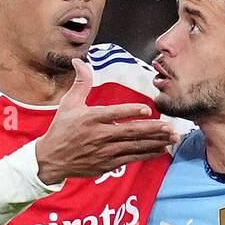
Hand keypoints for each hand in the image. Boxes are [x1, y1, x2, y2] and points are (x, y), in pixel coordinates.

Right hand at [34, 59, 179, 184]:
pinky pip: (131, 158)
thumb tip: (79, 61)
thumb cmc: (61, 129)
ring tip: (172, 138)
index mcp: (90, 118)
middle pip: (130, 132)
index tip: (147, 108)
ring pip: (134, 146)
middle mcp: (99, 135)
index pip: (113, 113)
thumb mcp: (68, 103)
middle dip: (153, 130)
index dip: (130, 111)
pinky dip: (147, 154)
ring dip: (155, 142)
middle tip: (171, 127)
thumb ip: (80, 83)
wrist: (51, 159)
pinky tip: (161, 149)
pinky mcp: (107, 163)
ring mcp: (105, 151)